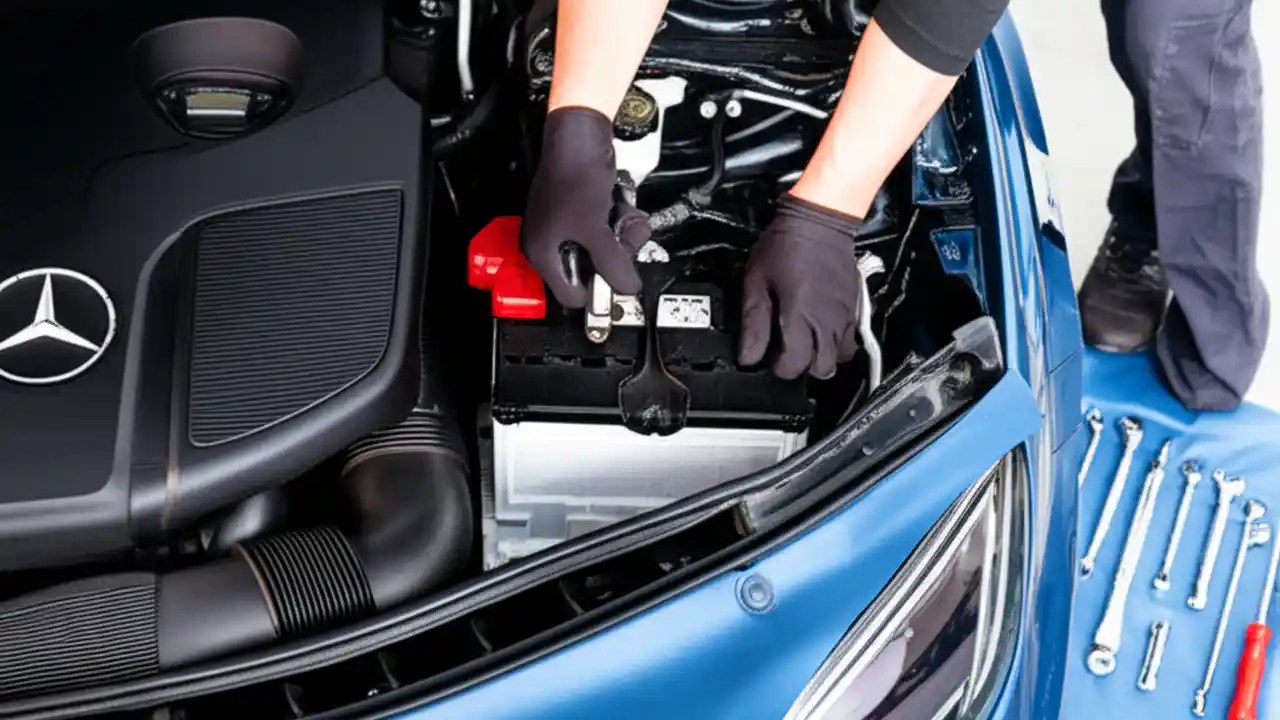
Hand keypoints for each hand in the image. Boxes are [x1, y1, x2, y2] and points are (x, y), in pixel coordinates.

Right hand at [521, 107, 650, 307]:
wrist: (580, 134)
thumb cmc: (576, 177)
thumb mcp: (596, 229)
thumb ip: (614, 265)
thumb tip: (628, 288)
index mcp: (542, 253)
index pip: (571, 295)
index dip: (596, 291)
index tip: (617, 281)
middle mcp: (551, 243)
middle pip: (592, 271)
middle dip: (614, 254)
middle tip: (621, 238)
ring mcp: (567, 226)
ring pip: (604, 248)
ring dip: (622, 233)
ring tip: (623, 214)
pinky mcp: (582, 210)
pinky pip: (607, 227)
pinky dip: (619, 217)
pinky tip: (621, 203)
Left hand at [739, 194, 864, 379]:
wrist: (819, 220)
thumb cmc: (786, 246)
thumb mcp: (757, 282)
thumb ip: (753, 323)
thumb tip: (748, 357)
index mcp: (801, 317)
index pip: (794, 366)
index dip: (778, 368)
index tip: (768, 358)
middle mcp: (828, 322)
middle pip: (822, 369)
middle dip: (803, 367)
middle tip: (787, 351)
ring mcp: (845, 316)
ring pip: (841, 358)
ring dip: (823, 357)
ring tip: (806, 343)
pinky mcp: (855, 308)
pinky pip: (852, 339)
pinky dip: (838, 343)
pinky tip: (822, 330)